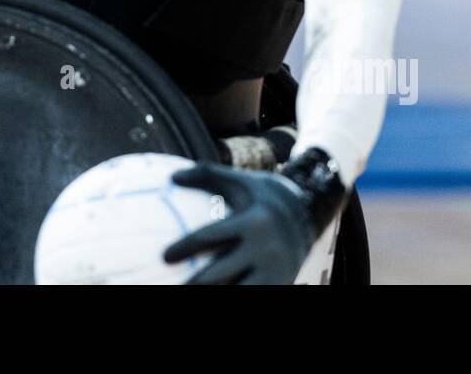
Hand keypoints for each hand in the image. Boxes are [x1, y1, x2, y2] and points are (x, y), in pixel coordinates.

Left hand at [162, 151, 345, 284]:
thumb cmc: (259, 196)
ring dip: (213, 293)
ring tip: (189, 295)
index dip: (186, 247)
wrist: (305, 213)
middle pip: (220, 271)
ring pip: (237, 290)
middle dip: (195, 282)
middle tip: (174, 286)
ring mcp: (275, 269)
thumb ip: (206, 176)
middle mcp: (265, 247)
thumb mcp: (238, 182)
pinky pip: (252, 293)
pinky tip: (215, 295)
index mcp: (252, 221)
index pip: (211, 236)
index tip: (165, 257)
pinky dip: (233, 294)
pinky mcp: (281, 283)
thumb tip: (171, 178)